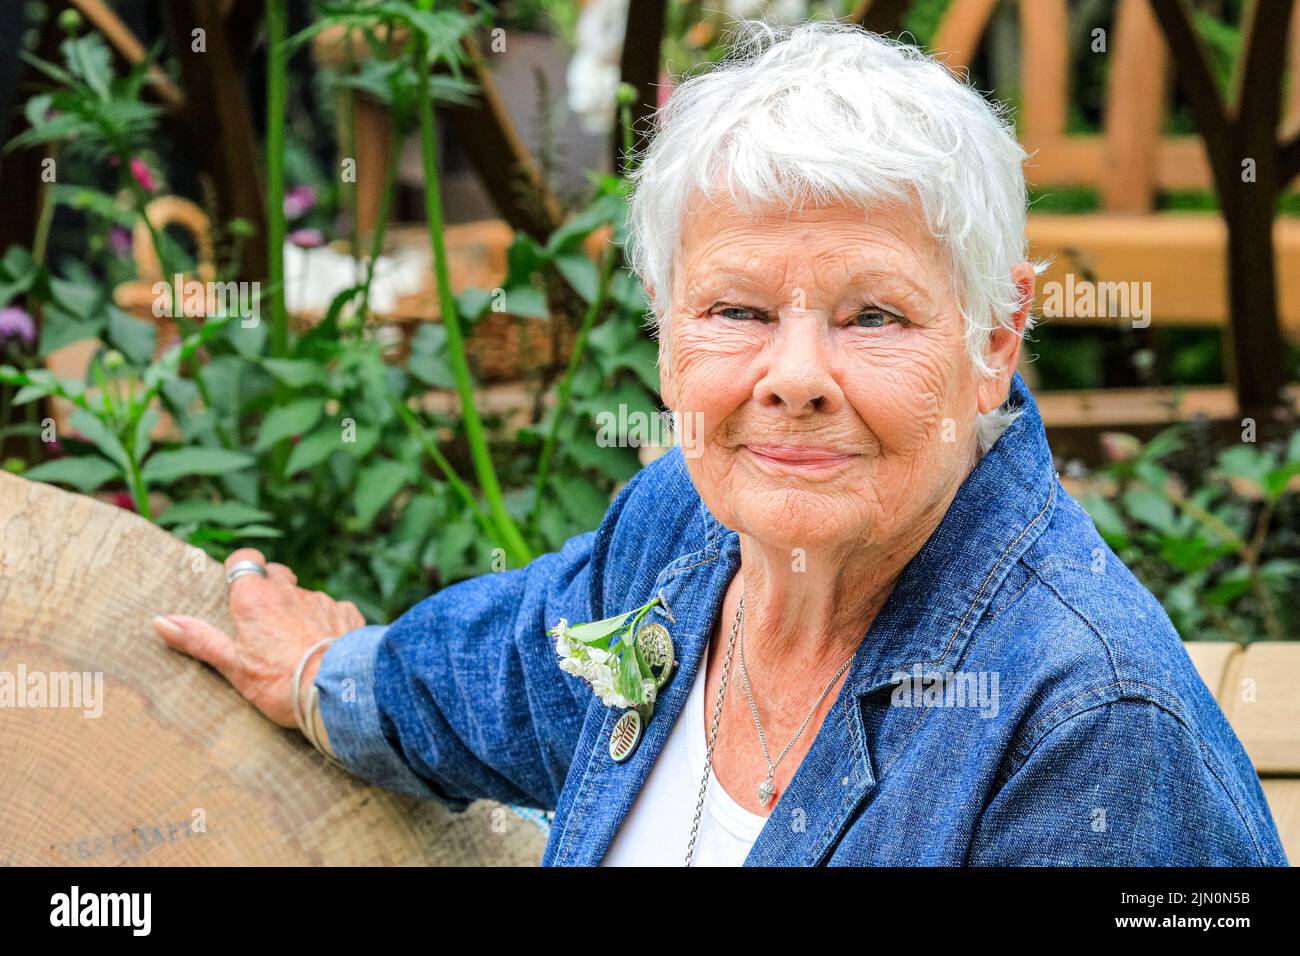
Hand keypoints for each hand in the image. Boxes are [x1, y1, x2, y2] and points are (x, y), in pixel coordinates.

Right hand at [152, 548, 364, 727]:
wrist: (338, 692)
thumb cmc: (280, 682)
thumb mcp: (233, 665)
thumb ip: (199, 640)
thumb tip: (161, 621)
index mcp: (256, 598)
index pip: (245, 559)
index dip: (241, 569)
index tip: (236, 588)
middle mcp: (290, 591)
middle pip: (277, 574)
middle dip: (269, 588)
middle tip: (262, 622)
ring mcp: (321, 601)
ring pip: (305, 595)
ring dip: (298, 610)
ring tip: (295, 644)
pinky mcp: (347, 614)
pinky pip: (334, 611)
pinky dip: (327, 623)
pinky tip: (325, 647)